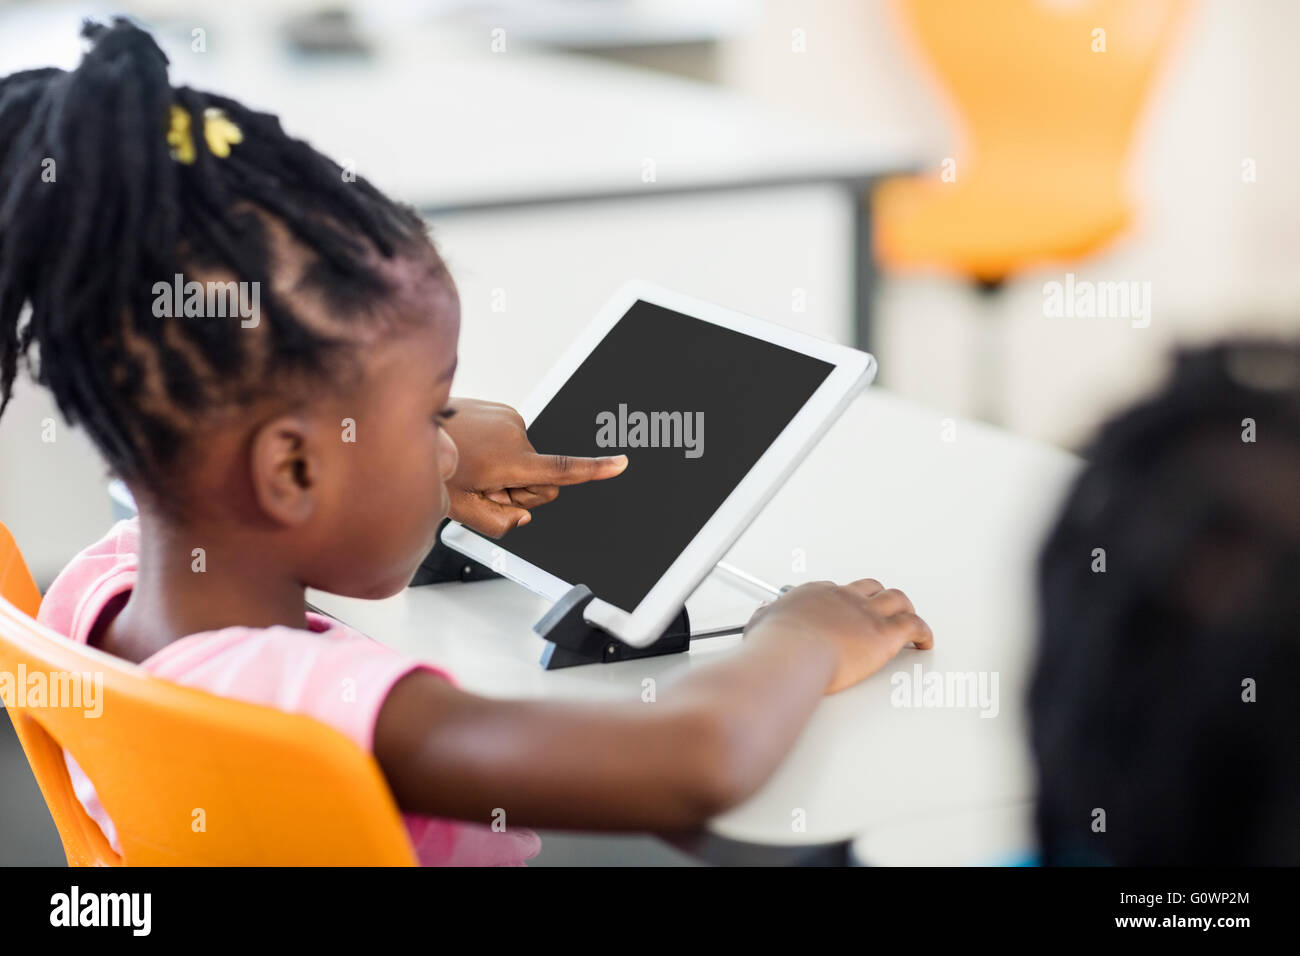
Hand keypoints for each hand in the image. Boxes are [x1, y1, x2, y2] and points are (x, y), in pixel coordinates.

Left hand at [442, 399, 627, 536]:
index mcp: (510, 460)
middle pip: (542, 479)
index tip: (620, 464)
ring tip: (473, 467)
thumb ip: (499, 523)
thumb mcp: (461, 509)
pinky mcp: (503, 410)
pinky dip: (498, 452)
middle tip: (484, 489)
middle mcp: (516, 433)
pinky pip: (513, 442)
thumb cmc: (433, 464)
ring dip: (505, 471)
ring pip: (526, 460)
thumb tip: (524, 516)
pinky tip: (473, 452)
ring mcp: (510, 418)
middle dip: (520, 490)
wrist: (407, 421)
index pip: (562, 469)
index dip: (594, 470)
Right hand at [744, 579, 932, 694]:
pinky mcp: (884, 634)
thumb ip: (765, 617)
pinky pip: (913, 625)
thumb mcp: (761, 624)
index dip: (846, 601)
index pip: (837, 590)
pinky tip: (924, 641)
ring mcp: (866, 614)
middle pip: (870, 588)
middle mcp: (843, 599)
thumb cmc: (775, 644)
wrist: (790, 654)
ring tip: (909, 619)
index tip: (847, 610)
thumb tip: (763, 614)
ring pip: (896, 599)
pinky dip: (923, 632)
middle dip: (878, 598)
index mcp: (815, 595)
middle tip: (883, 610)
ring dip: (905, 608)